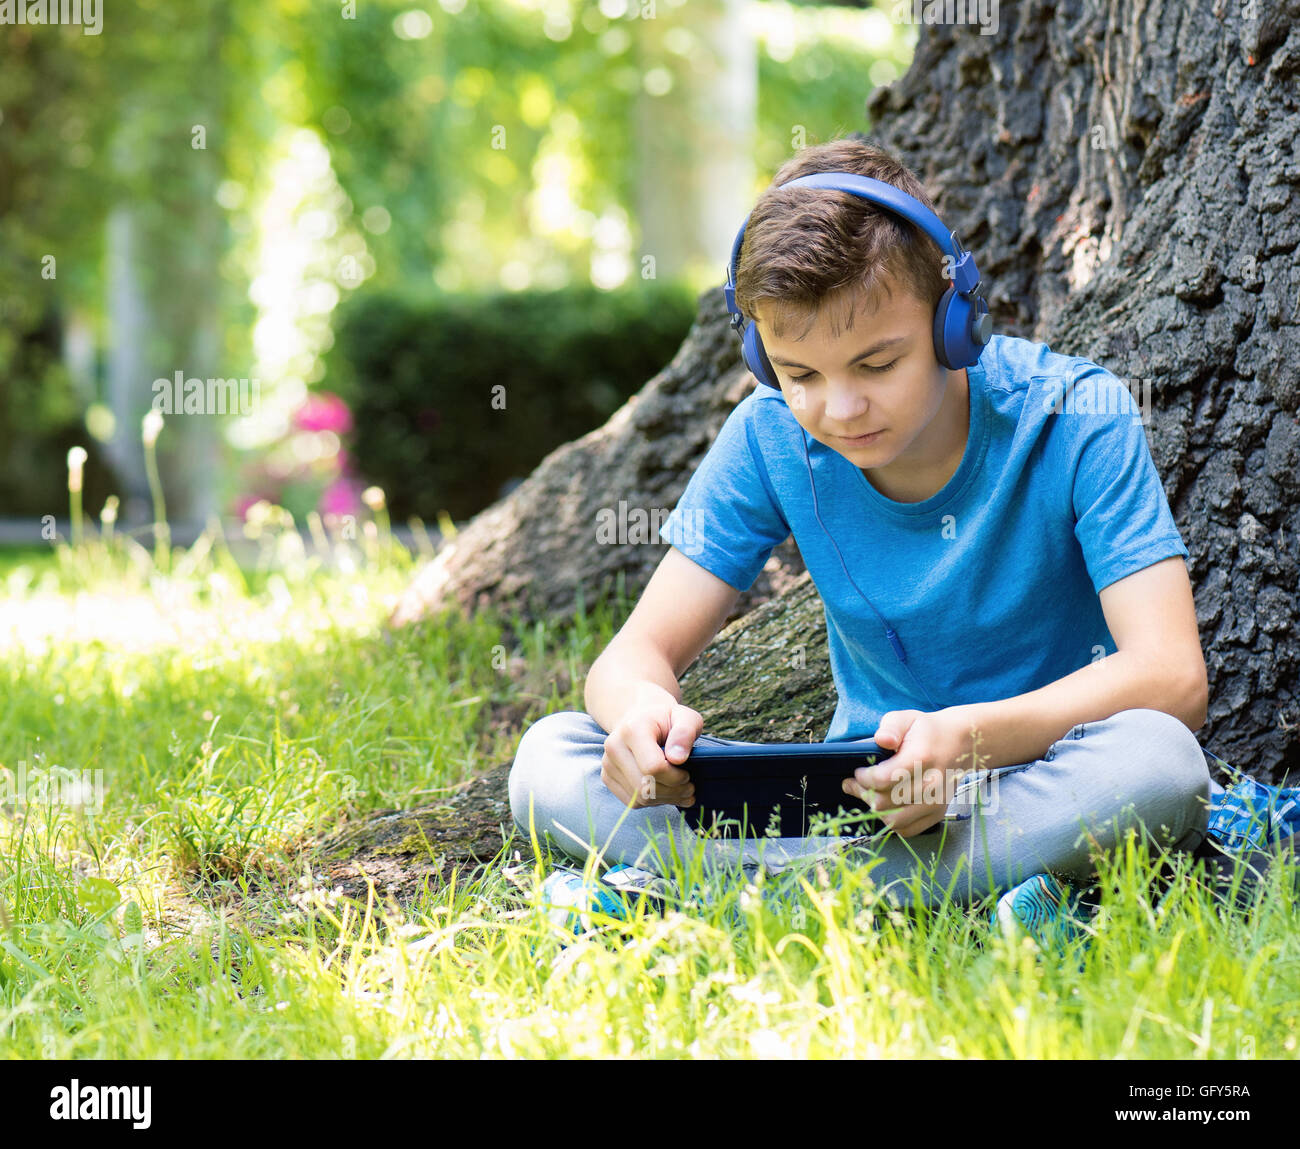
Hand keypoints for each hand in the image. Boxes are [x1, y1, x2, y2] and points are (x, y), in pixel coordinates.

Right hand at [600, 701, 702, 809]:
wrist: (641, 718)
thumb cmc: (667, 720)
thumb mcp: (685, 718)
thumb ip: (685, 733)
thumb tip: (678, 759)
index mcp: (632, 729)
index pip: (653, 767)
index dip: (675, 777)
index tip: (688, 773)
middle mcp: (614, 747)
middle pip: (645, 786)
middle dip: (672, 791)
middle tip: (689, 786)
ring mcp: (608, 764)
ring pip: (639, 798)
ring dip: (665, 799)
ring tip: (681, 790)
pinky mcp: (607, 777)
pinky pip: (632, 801)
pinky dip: (653, 801)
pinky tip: (666, 792)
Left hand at [841, 708, 979, 838]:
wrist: (958, 744)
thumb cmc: (926, 731)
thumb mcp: (906, 718)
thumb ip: (890, 727)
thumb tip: (882, 739)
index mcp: (921, 758)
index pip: (882, 779)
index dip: (863, 778)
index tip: (857, 771)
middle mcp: (931, 785)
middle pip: (884, 803)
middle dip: (863, 793)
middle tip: (854, 783)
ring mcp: (935, 803)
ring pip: (893, 820)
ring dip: (875, 809)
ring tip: (868, 794)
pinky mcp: (937, 814)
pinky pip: (907, 829)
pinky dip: (891, 821)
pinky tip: (885, 805)